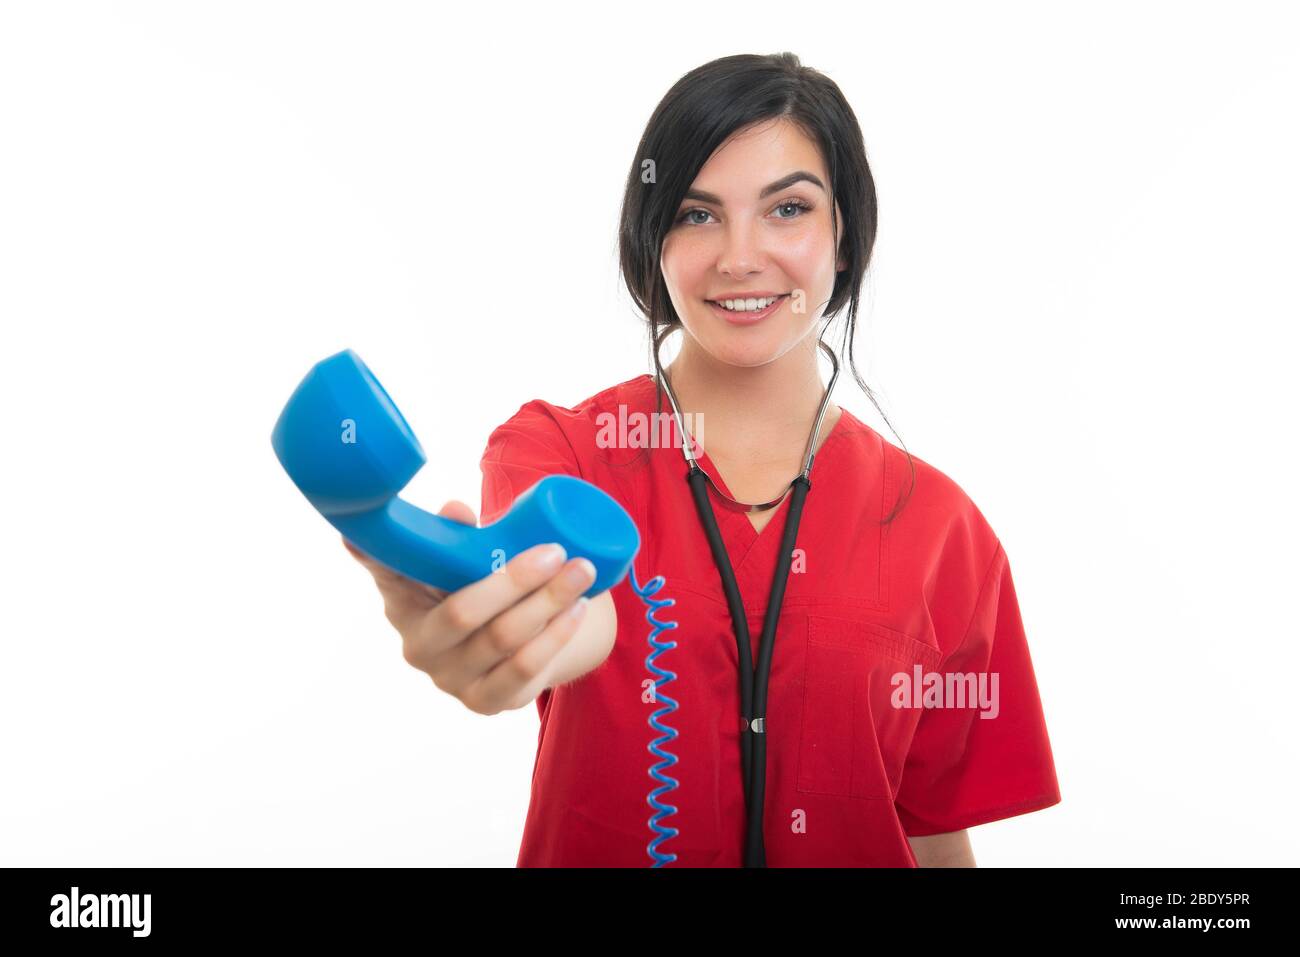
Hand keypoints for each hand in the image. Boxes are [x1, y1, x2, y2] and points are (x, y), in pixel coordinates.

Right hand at [342, 499, 596, 714]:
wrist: (518, 644)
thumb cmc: (481, 588)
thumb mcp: (467, 560)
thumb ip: (456, 535)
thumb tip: (455, 511)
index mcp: (402, 602)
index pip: (386, 573)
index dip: (374, 554)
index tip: (365, 528)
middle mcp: (418, 647)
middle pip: (463, 612)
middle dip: (514, 579)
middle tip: (555, 550)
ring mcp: (451, 680)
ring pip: (504, 638)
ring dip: (549, 602)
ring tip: (582, 571)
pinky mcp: (487, 702)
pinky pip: (525, 667)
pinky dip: (555, 635)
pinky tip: (578, 609)